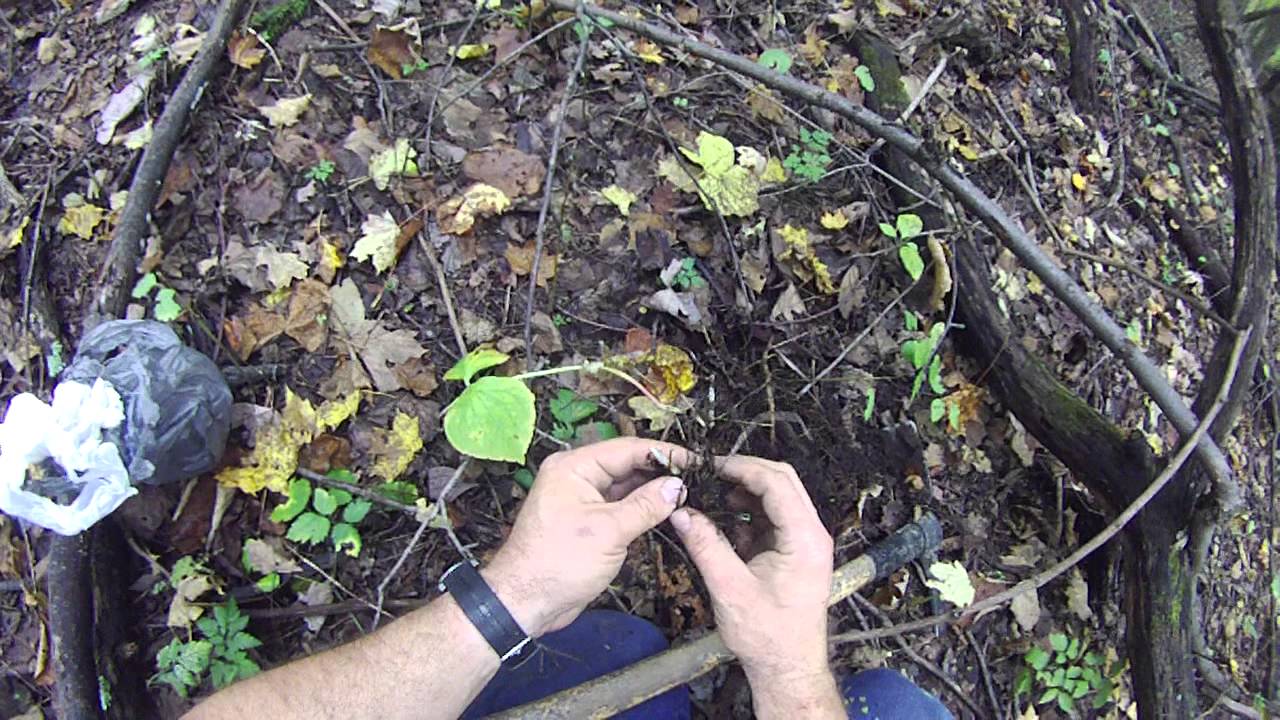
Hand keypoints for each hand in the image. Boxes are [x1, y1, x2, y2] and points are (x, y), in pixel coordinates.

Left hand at [484, 438, 690, 636]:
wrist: (527, 603)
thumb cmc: (560, 563)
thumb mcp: (609, 531)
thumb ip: (645, 506)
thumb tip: (677, 485)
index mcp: (575, 467)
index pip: (627, 449)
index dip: (663, 453)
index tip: (695, 460)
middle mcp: (577, 476)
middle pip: (626, 465)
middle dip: (659, 472)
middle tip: (697, 478)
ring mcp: (582, 499)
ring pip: (625, 487)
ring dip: (652, 491)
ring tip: (689, 493)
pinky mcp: (587, 521)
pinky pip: (619, 506)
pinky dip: (641, 509)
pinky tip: (666, 511)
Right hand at [668, 457, 837, 708]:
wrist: (787, 667)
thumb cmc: (766, 635)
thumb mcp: (729, 588)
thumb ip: (705, 545)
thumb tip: (681, 513)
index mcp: (804, 539)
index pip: (776, 483)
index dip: (742, 468)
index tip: (712, 466)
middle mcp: (812, 535)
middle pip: (783, 481)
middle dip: (746, 473)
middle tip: (712, 474)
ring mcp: (806, 542)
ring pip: (780, 496)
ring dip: (748, 492)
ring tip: (715, 497)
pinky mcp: (796, 551)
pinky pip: (774, 517)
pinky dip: (750, 512)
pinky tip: (726, 522)